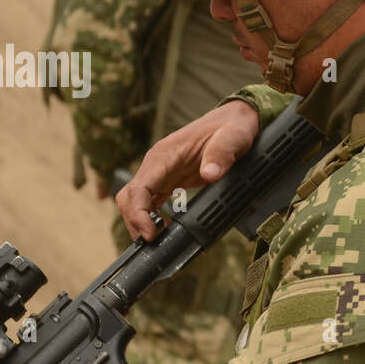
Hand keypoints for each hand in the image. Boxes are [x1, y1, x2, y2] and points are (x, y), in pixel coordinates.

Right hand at [116, 100, 259, 240]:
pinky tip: (163, 230)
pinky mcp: (170, 180)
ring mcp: (161, 172)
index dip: (138, 213)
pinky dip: (150, 218)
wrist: (235, 120)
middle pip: (130, 197)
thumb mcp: (233, 137)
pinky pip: (150, 201)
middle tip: (154, 243)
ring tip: (158, 241)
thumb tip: (210, 174)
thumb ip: (222, 154)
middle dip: (135, 222)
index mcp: (165, 155)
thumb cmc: (233, 127)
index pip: (138, 187)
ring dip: (141, 223)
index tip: (151, 233)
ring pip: (137, 201)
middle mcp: (157, 164)